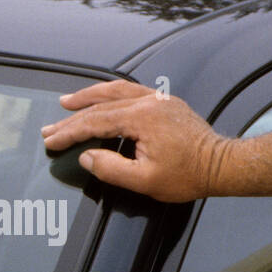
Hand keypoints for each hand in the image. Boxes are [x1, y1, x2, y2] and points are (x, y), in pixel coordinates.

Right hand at [40, 80, 228, 202]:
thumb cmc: (189, 175)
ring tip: (68, 102)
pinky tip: (103, 98)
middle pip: (102, 105)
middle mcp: (151, 102)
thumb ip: (110, 169)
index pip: (95, 122)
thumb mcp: (144, 180)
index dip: (69, 133)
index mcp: (143, 118)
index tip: (51, 141)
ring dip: (90, 96)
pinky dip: (113, 94)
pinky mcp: (168, 103)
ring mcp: (161, 100)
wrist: (221, 165)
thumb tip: (86, 156)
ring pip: (117, 91)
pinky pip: (134, 92)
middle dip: (73, 117)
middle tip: (50, 128)